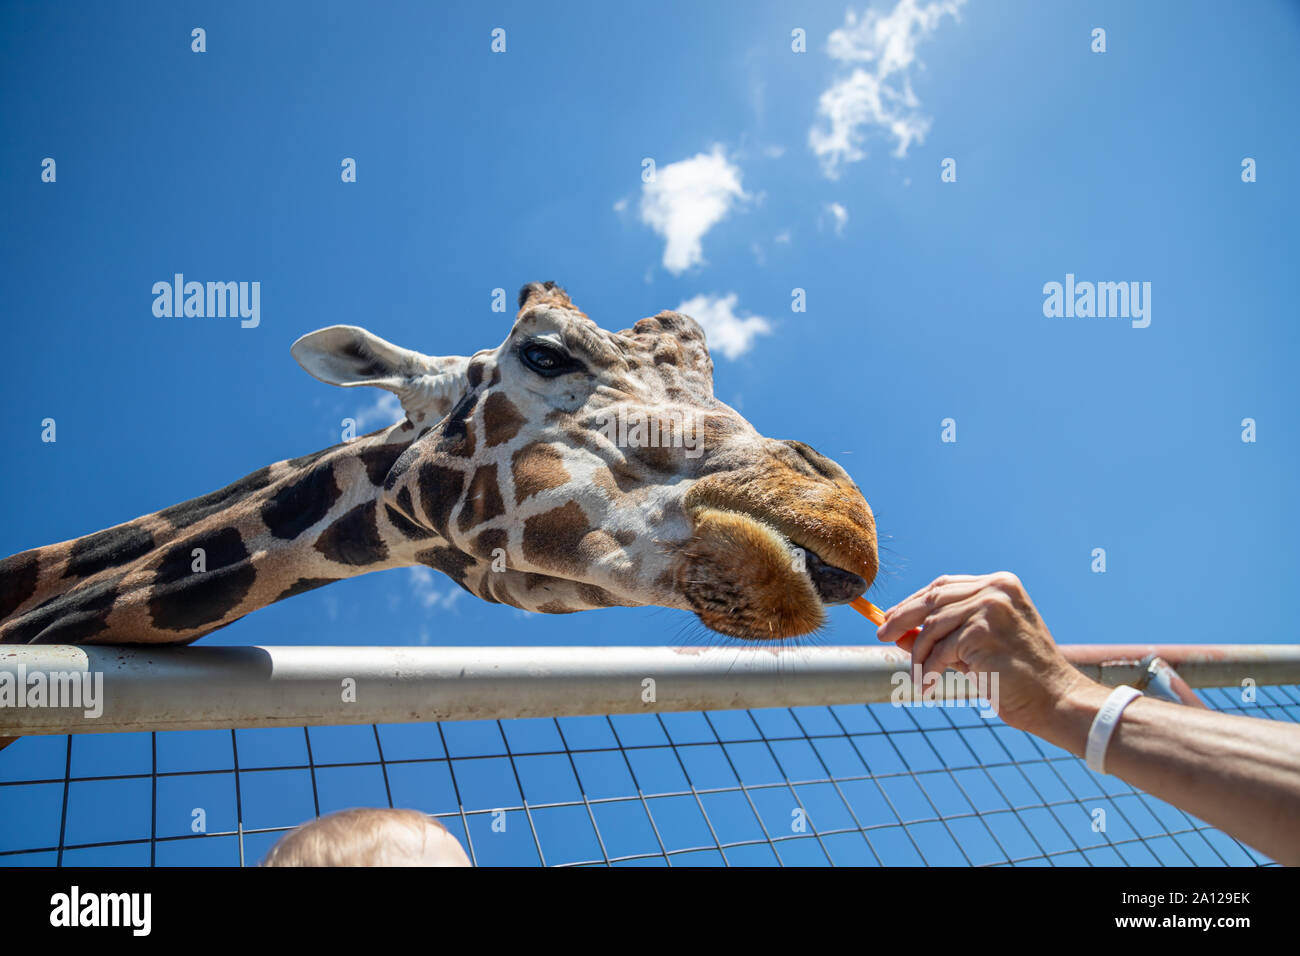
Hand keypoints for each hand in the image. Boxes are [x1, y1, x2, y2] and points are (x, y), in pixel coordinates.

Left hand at [875, 572, 1094, 737]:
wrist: (1055, 699)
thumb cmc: (1019, 675)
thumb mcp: (976, 647)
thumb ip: (943, 634)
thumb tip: (898, 633)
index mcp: (1001, 583)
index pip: (945, 586)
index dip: (915, 601)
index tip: (892, 616)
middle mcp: (996, 588)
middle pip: (933, 598)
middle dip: (902, 617)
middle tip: (882, 634)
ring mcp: (990, 607)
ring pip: (932, 626)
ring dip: (919, 655)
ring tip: (916, 678)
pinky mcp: (982, 631)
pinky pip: (940, 650)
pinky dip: (928, 669)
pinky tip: (926, 685)